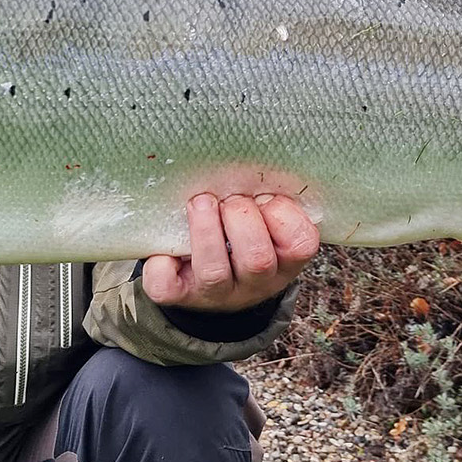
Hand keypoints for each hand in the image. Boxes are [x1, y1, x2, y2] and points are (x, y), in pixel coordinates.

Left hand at [141, 193, 319, 311]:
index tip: (264, 196)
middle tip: (229, 199)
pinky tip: (165, 247)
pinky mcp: (180, 295)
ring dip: (206, 230)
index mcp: (285, 261)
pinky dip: (160, 264)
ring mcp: (217, 293)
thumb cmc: (245, 234)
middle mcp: (255, 283)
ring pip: (214, 271)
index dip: (281, 213)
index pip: (300, 244)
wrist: (213, 281)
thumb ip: (268, 198)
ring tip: (200, 202)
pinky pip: (167, 286)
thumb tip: (246, 166)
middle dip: (241, 218)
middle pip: (257, 259)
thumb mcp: (268, 219)